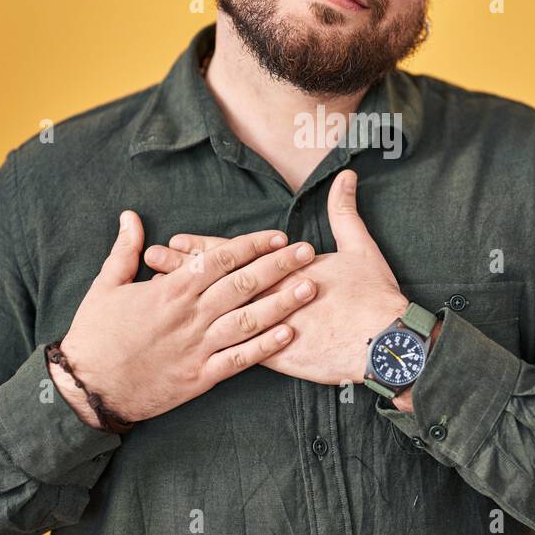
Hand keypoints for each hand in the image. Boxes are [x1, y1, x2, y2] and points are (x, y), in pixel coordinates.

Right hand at [53, 213, 320, 426]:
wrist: (87, 389)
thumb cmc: (95, 335)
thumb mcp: (105, 285)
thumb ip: (125, 250)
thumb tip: (130, 216)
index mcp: (170, 290)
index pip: (219, 260)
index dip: (252, 246)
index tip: (278, 236)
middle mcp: (189, 316)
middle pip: (242, 284)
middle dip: (278, 266)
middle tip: (308, 253)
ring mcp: (197, 347)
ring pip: (247, 320)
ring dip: (281, 303)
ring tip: (309, 288)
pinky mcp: (199, 377)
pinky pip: (238, 360)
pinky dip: (265, 347)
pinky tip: (289, 334)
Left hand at [143, 169, 407, 386]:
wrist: (385, 345)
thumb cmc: (374, 298)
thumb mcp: (360, 248)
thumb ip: (346, 212)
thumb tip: (345, 176)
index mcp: (285, 269)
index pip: (234, 254)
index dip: (203, 248)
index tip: (175, 240)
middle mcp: (271, 298)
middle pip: (216, 283)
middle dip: (180, 273)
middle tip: (149, 263)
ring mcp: (270, 328)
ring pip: (217, 317)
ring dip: (186, 308)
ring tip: (156, 302)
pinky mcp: (276, 358)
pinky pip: (234, 350)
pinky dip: (207, 343)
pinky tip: (185, 343)